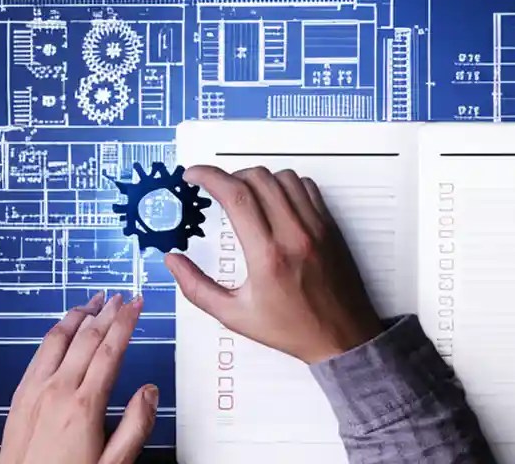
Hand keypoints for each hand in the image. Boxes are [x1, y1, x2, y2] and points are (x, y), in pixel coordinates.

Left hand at [0, 293, 157, 463]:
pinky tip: (62, 329)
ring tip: (93, 302)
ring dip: (78, 315)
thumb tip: (149, 393)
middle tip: (120, 297)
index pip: (110, 349)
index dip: (126, 321)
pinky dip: (55, 331)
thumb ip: (135, 426)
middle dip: (106, 312)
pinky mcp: (19, 395)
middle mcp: (56, 390)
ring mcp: (34, 390)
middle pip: (86, 336)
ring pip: (58, 337)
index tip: (136, 304)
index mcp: (83, 405)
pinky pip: (38, 351)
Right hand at [165, 165, 382, 364]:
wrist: (342, 338)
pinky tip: (274, 200)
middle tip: (216, 189)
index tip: (193, 175)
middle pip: (257, 178)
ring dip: (257, 178)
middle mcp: (293, 235)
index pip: (235, 196)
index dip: (208, 176)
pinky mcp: (329, 226)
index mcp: (267, 256)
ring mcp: (315, 227)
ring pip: (282, 177)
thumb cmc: (293, 328)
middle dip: (228, 176)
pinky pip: (306, 186)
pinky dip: (285, 184)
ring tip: (244, 194)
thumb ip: (197, 287)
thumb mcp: (235, 315)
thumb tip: (173, 261)